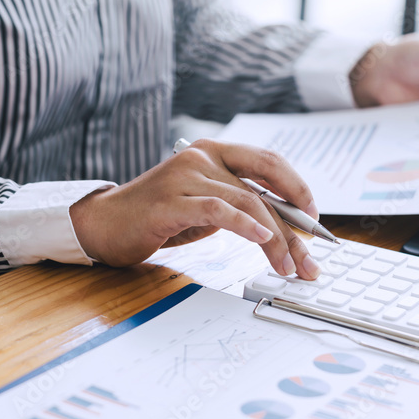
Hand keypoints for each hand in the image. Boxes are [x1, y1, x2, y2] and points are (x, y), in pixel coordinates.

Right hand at [69, 139, 321, 278]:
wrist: (104, 225)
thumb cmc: (156, 218)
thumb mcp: (204, 206)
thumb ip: (237, 205)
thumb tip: (284, 227)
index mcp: (212, 151)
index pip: (268, 162)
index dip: (298, 189)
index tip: (314, 223)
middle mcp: (200, 156)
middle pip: (263, 188)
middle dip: (294, 227)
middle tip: (309, 260)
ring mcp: (185, 177)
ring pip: (247, 203)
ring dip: (275, 239)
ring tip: (287, 267)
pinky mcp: (170, 202)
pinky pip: (218, 210)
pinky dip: (245, 225)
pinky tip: (262, 241)